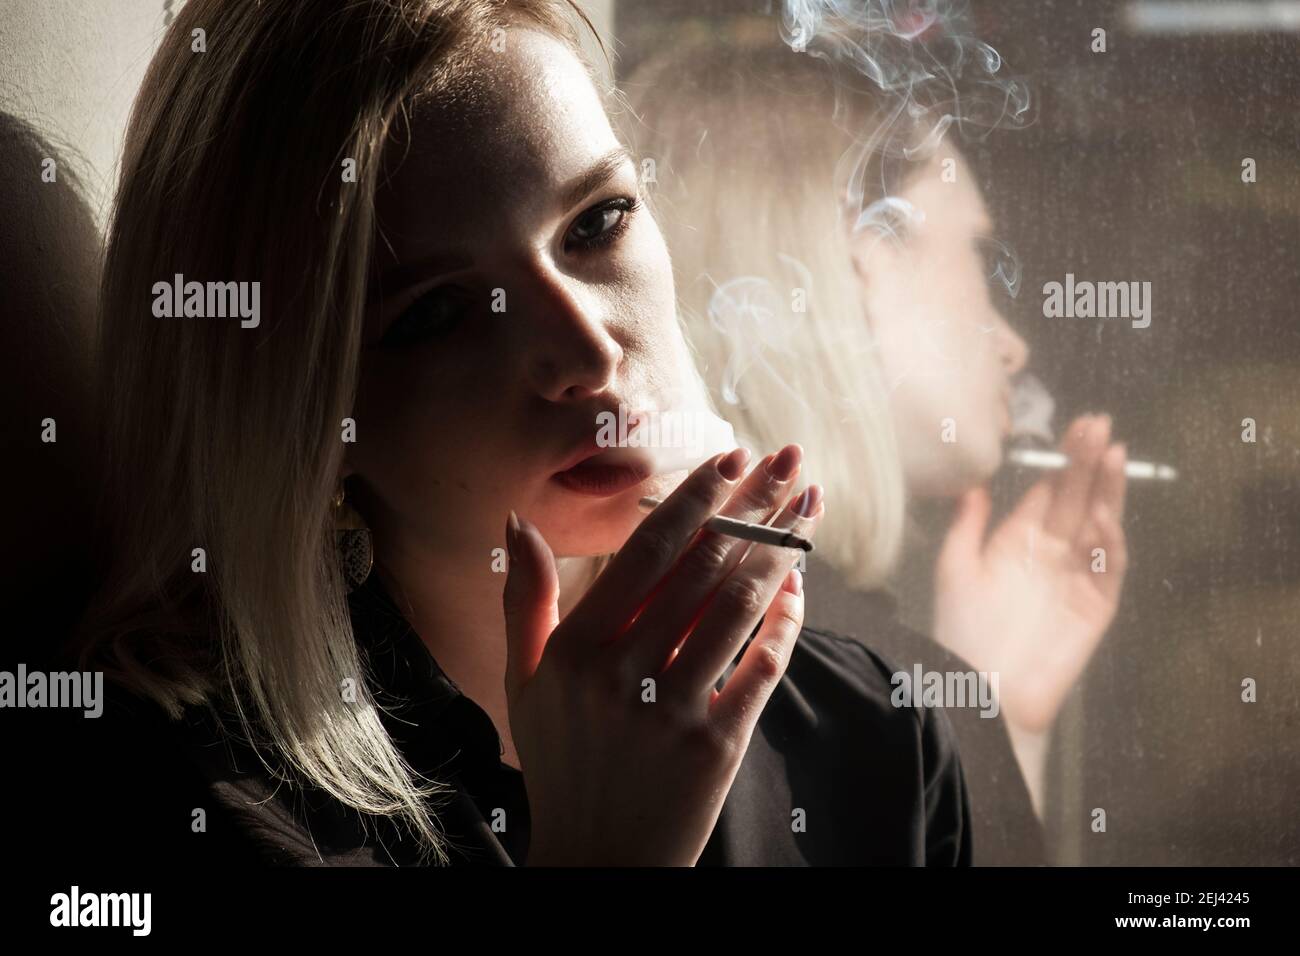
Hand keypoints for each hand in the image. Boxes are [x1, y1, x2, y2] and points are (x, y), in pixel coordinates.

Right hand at [503, 444, 824, 865]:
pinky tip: (800, 588)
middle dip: (753, 506)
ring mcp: (672, 711)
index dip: (695, 499)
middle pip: (702, 568)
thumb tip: (519, 521)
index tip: (733, 456)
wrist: (598, 861)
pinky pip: (762, 669)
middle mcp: (622, 673)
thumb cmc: (559, 763)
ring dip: (782, 551)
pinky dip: (786, 625)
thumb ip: (525, 599)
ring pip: (739, 608)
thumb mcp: (523, 682)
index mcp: (575, 650)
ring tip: (810, 507)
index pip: (646, 553)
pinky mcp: (716, 746)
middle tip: (790, 462)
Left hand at [933, 415, 1128, 737]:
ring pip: (1099, 524)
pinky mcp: (1096, 606)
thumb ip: (966, 524)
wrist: (981, 686)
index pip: (1047, 493)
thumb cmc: (961, 629)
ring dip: (1108, 490)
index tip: (1073, 427)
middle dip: (1089, 462)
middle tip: (1100, 423)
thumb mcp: (954, 568)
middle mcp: (1051, 553)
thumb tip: (972, 482)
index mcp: (1017, 541)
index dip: (1060, 461)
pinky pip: (1107, 567)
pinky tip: (1103, 513)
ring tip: (1115, 452)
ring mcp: (1076, 577)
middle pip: (1077, 499)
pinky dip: (1109, 541)